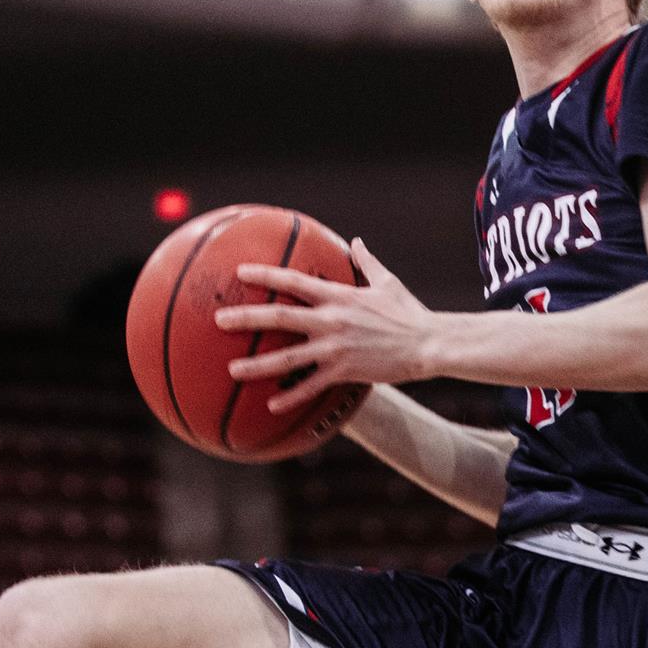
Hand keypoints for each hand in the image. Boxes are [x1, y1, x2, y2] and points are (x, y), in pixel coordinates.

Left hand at [223, 239, 437, 411]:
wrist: (428, 343)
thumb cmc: (409, 312)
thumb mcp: (387, 282)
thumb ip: (368, 262)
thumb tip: (358, 242)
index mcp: (338, 296)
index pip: (294, 281)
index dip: (265, 274)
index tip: (240, 271)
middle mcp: (331, 320)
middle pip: (279, 317)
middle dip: (246, 318)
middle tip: (219, 320)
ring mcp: (335, 348)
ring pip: (287, 357)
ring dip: (257, 364)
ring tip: (232, 369)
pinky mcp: (344, 371)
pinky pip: (311, 386)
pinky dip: (290, 397)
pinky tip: (271, 405)